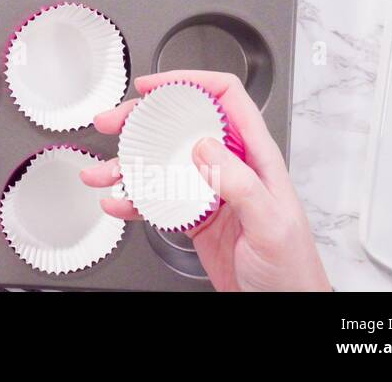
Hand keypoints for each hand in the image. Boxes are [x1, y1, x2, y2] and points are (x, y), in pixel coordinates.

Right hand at [81, 70, 329, 290]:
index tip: (153, 87)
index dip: (188, 83)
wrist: (285, 308)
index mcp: (255, 157)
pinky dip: (132, 201)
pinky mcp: (194, 217)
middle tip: (111, 123)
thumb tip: (204, 146)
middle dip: (141, 121)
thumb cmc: (292, 269)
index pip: (224, 100)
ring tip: (100, 172)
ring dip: (126, 165)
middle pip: (181, 126)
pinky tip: (117, 204)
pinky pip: (156, 200)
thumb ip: (240, 182)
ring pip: (161, 163)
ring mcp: (209, 192)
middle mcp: (230, 167)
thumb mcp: (271, 222)